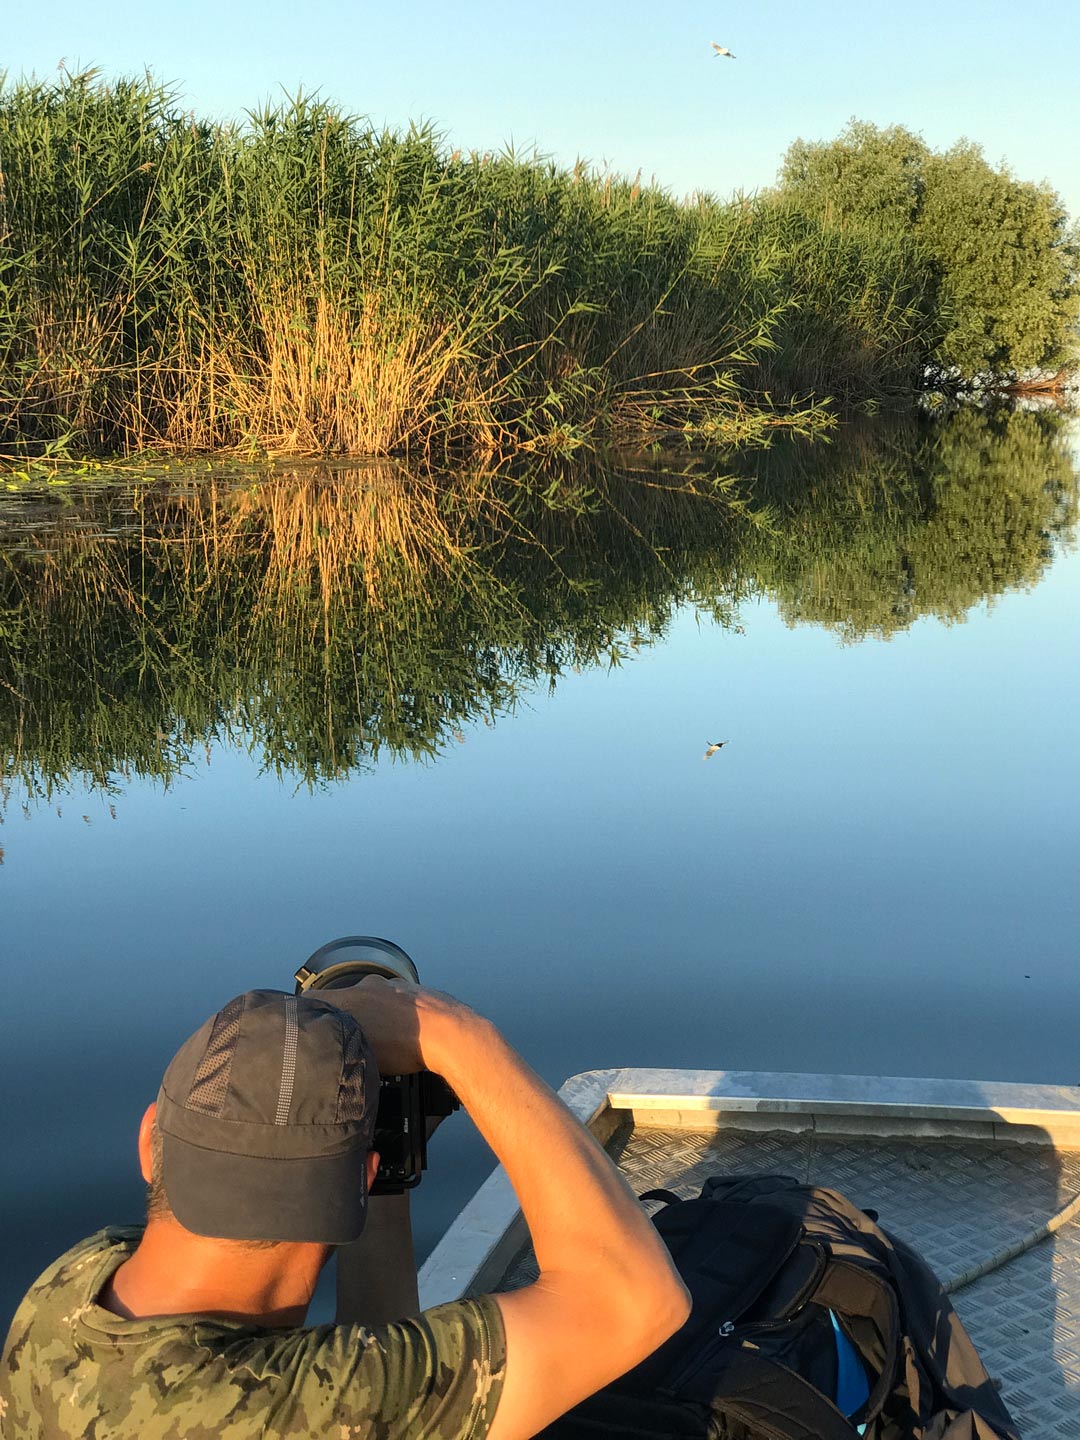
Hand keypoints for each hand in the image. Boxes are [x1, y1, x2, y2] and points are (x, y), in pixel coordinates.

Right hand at [318, 977, 477, 1078]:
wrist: (449, 1034)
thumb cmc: (406, 1047)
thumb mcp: (362, 1055)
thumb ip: (339, 1047)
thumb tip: (328, 1054)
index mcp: (350, 999)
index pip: (312, 998)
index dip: (305, 1013)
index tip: (304, 1026)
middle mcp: (368, 986)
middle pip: (342, 998)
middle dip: (340, 1016)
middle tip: (342, 1038)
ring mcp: (392, 985)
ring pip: (368, 998)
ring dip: (368, 1013)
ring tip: (377, 1038)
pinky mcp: (412, 989)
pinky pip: (392, 999)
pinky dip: (390, 1012)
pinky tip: (398, 1031)